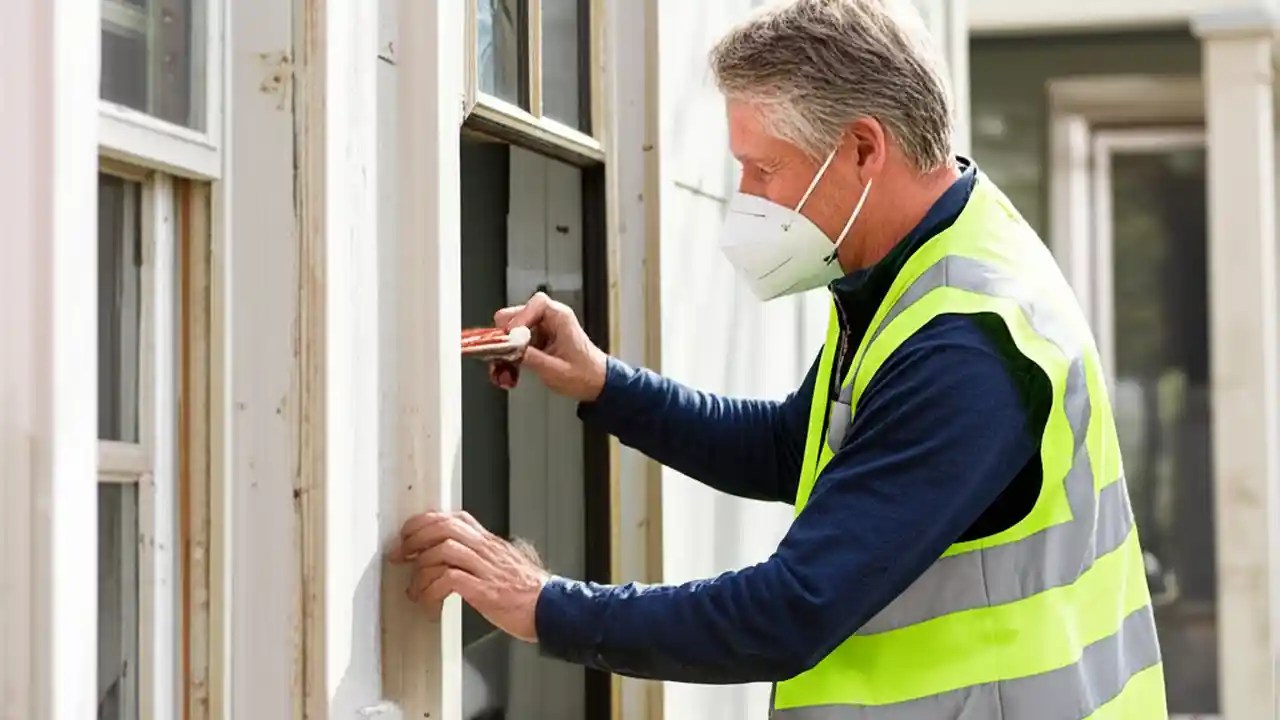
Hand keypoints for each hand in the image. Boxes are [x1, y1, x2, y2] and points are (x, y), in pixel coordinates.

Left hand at [387, 510, 548, 642]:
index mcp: (490, 543)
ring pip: (444, 549)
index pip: (454, 517)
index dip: (425, 522)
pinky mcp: (486, 591)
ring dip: (420, 569)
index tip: (408, 535)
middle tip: (400, 555)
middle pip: (444, 526)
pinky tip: (429, 602)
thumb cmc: (529, 594)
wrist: (553, 610)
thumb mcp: (504, 565)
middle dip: (415, 538)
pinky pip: (450, 580)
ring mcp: (486, 569)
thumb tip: (455, 557)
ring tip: (414, 588)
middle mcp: (487, 550)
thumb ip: (481, 557)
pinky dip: (432, 590)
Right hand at [490, 292, 607, 401]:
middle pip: (515, 315)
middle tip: (501, 356)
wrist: (596, 384)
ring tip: (504, 371)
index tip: (511, 339)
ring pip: (510, 330)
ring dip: (503, 351)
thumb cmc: (586, 375)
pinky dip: (508, 357)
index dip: (519, 320)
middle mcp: (549, 319)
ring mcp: (541, 329)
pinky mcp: (535, 340)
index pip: (534, 304)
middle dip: (504, 338)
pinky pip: (514, 342)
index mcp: (560, 317)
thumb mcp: (555, 370)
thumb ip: (529, 357)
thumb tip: (506, 349)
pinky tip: (509, 373)